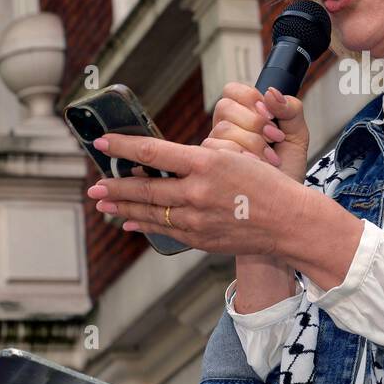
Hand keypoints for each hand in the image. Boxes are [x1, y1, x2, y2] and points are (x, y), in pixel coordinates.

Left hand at [86, 132, 364, 288]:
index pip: (153, 152)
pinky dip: (144, 224)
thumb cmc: (267, 183)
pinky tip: (130, 220)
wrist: (290, 222)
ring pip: (150, 211)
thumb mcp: (235, 157)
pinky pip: (164, 230)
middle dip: (114, 186)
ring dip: (123, 206)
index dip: (123, 147)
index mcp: (207, 163)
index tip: (101, 144)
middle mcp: (197, 192)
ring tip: (103, 203)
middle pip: (144, 188)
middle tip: (93, 186)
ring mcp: (197, 219)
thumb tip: (162, 162)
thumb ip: (198, 160)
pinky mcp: (200, 239)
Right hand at [202, 82, 308, 182]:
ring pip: (223, 129)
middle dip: (255, 122)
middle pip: (225, 108)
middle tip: (275, 137)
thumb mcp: (297, 135)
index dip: (250, 98)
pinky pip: (217, 151)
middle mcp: (223, 129)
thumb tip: (271, 93)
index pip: (232, 91)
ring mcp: (215, 148)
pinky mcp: (211, 167)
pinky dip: (243, 157)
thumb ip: (290, 109)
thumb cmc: (288, 168)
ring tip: (271, 158)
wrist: (286, 201)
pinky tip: (258, 167)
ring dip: (252, 142)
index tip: (271, 114)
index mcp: (241, 115)